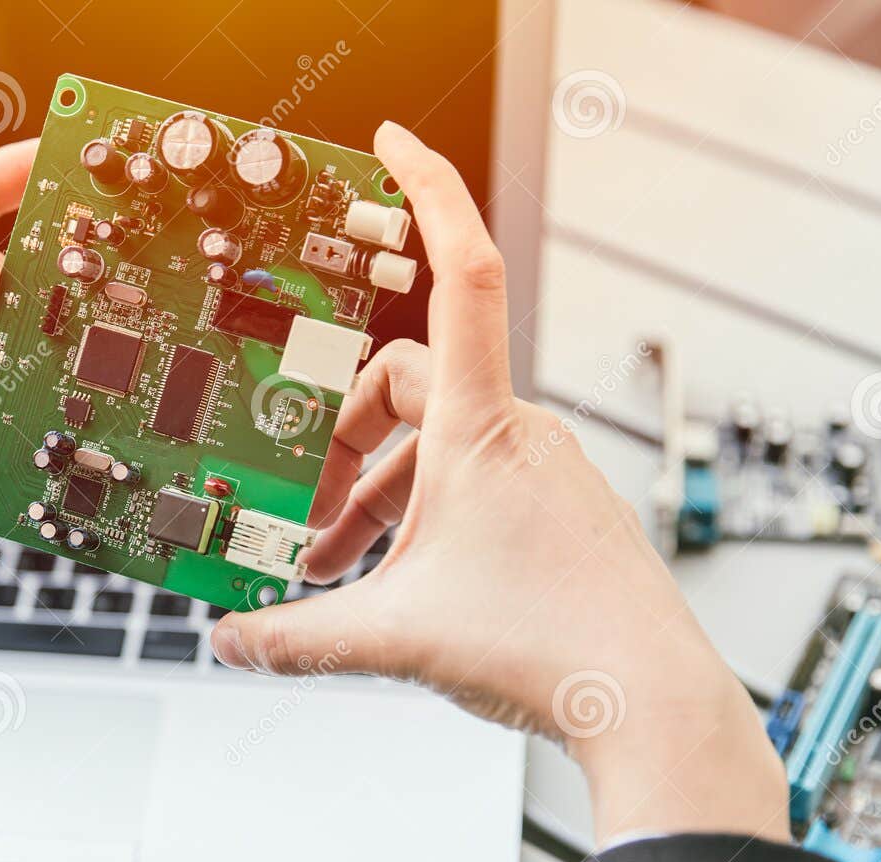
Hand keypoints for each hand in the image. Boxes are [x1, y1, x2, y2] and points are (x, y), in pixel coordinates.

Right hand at [210, 123, 787, 845]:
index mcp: (480, 429)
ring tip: (328, 566)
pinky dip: (417, 515)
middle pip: (404, 383)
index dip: (427, 192)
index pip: (459, 273)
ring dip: (372, 495)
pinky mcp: (555, 506)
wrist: (649, 699)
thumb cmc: (548, 647)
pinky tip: (389, 579)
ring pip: (434, 445)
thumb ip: (295, 635)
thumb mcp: (391, 637)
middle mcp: (518, 431)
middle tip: (300, 505)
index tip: (392, 142)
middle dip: (338, 439)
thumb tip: (230, 642)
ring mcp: (543, 468)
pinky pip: (470, 481)